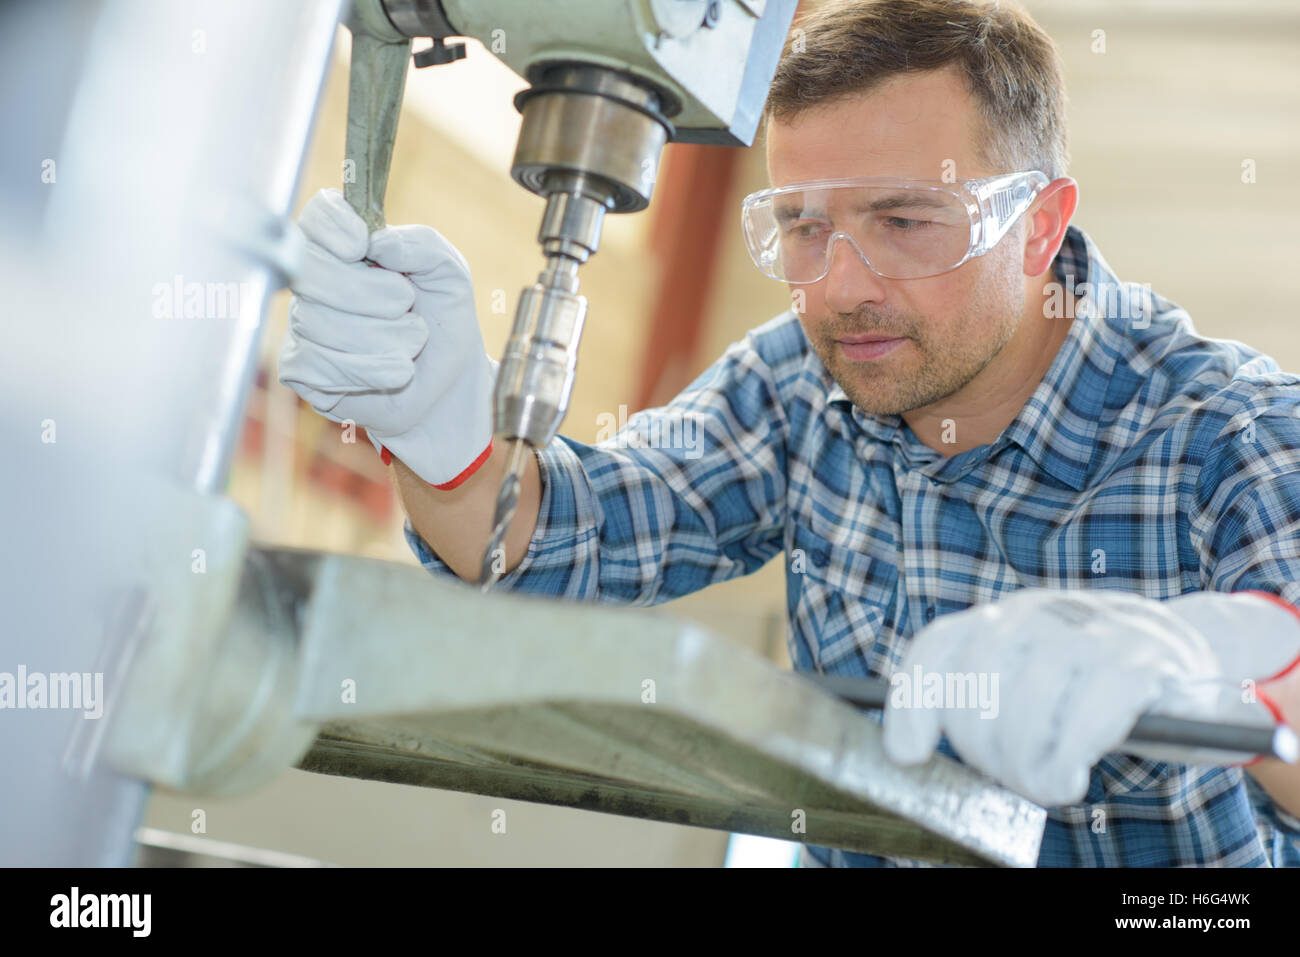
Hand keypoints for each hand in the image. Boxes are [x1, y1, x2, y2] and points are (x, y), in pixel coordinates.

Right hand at [278, 188, 494, 486]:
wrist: (448, 382)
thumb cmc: (442, 319)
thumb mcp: (449, 273)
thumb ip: (421, 245)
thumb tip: (377, 242)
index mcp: (345, 246)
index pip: (315, 218)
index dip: (331, 228)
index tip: (362, 246)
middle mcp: (315, 282)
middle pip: (308, 272)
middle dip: (364, 291)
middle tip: (406, 303)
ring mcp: (303, 325)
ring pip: (317, 323)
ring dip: (381, 336)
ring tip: (413, 341)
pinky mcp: (302, 370)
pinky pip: (316, 364)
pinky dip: (368, 370)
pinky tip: (398, 372)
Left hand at [881, 588, 1299, 805]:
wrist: (1196, 656)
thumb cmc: (1097, 683)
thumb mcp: (1033, 678)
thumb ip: (984, 698)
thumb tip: (908, 747)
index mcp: (1004, 617)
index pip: (938, 648)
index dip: (912, 702)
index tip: (906, 754)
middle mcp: (1038, 613)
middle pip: (976, 685)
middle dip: (983, 748)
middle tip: (1012, 777)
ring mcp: (1091, 630)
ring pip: (1024, 703)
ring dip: (1026, 762)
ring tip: (1046, 783)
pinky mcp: (1143, 661)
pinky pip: (1086, 715)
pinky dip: (1068, 756)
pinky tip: (1070, 774)